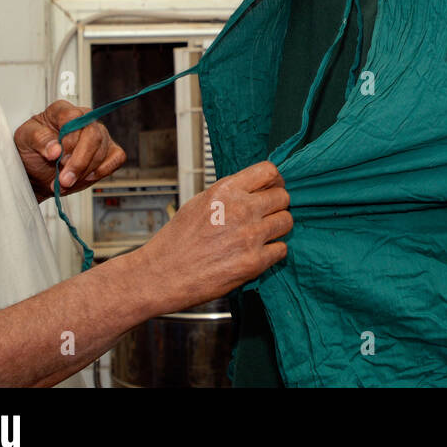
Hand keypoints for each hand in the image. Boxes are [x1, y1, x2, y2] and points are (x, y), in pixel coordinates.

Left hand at [15, 100, 126, 200]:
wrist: (37, 171)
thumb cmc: (31, 150)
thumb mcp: (24, 140)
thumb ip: (38, 139)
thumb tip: (54, 149)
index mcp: (62, 111)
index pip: (73, 116)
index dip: (67, 138)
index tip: (57, 156)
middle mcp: (84, 119)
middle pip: (92, 135)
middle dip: (78, 161)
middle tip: (64, 179)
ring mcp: (99, 134)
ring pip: (102, 150)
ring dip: (83, 171)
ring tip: (65, 182)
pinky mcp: (109, 150)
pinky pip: (117, 158)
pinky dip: (102, 171)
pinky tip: (85, 177)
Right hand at [135, 161, 292, 312]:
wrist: (160, 275)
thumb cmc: (176, 242)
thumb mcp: (199, 202)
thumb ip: (229, 193)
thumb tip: (254, 188)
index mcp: (225, 191)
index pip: (269, 171)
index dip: (275, 180)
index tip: (272, 188)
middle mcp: (240, 209)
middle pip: (283, 196)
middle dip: (276, 205)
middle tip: (267, 215)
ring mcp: (249, 236)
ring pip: (286, 221)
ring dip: (277, 228)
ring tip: (261, 235)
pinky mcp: (254, 262)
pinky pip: (282, 249)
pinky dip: (273, 252)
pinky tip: (258, 253)